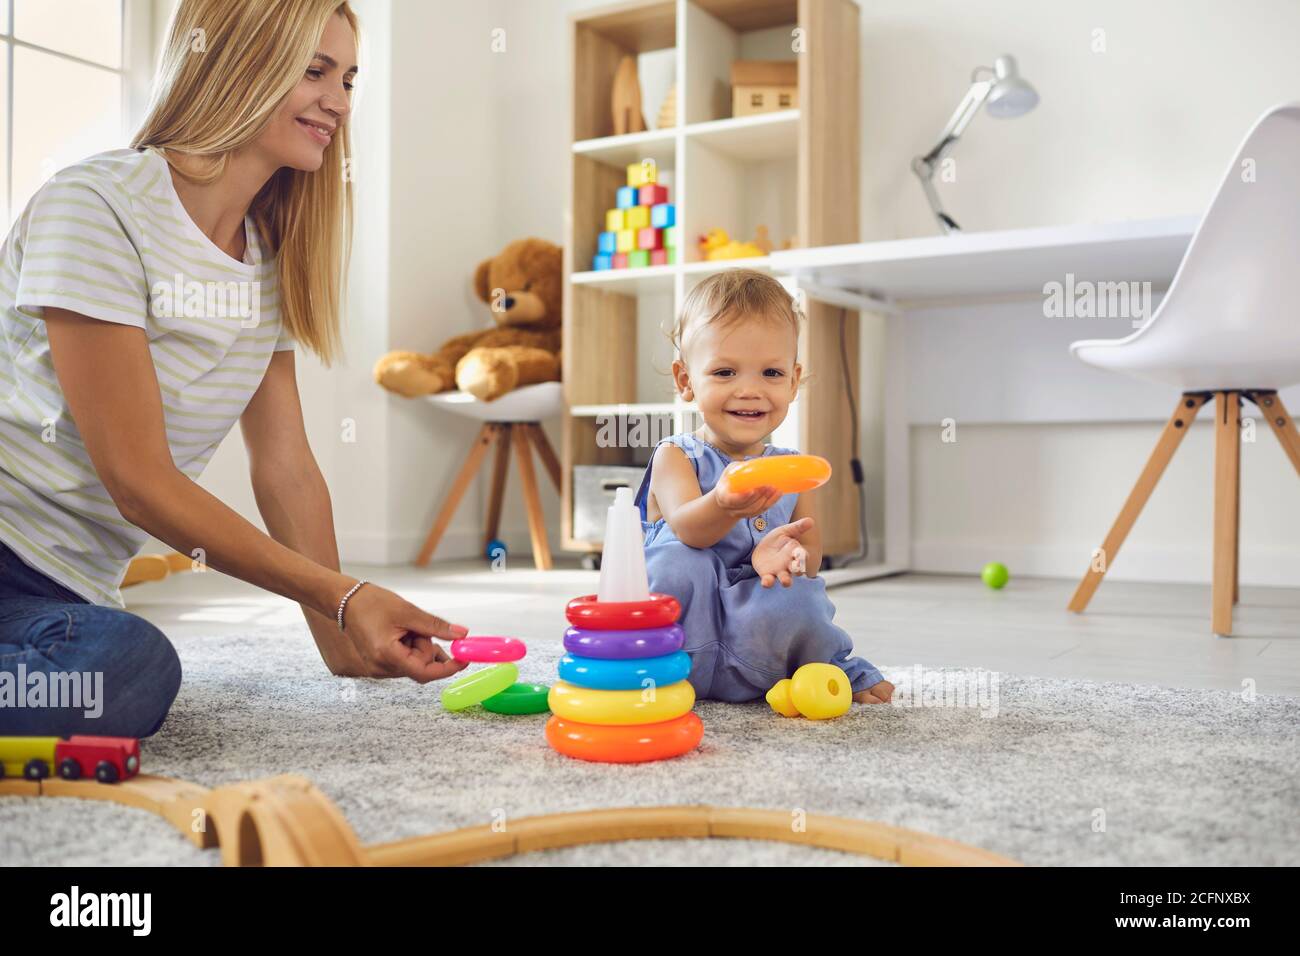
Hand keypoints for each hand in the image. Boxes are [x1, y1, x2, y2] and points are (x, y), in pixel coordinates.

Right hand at [335, 583, 470, 681]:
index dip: (447, 668)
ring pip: (413, 664)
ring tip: (404, 627)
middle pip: (420, 666)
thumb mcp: (409, 612)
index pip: (425, 673)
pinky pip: (404, 661)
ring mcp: (378, 669)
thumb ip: (436, 626)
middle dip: (426, 646)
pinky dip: (410, 648)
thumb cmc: (371, 603)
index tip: (464, 659)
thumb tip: (461, 635)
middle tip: (416, 626)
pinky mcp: (378, 664)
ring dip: (417, 646)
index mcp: (387, 656)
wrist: (345, 601)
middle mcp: (381, 668)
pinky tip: (402, 633)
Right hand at [713, 465, 781, 519]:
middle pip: (747, 506)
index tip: (752, 490)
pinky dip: (771, 503)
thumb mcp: (730, 471)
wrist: (728, 494)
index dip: (742, 497)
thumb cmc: (730, 480)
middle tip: (768, 486)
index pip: (731, 500)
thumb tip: (754, 465)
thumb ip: (738, 468)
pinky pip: (761, 510)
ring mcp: (741, 513)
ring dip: (767, 500)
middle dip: (759, 497)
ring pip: (755, 510)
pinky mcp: (751, 514)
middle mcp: (731, 508)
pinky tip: (778, 493)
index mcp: (724, 496)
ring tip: (775, 489)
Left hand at [752, 516, 813, 587]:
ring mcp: (779, 571)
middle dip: (797, 570)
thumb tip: (811, 520)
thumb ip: (798, 527)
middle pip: (797, 570)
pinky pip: (769, 581)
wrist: (763, 548)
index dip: (803, 557)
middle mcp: (789, 565)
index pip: (803, 556)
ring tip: (786, 582)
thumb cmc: (778, 540)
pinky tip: (766, 582)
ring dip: (786, 580)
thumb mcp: (786, 531)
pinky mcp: (767, 575)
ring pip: (785, 579)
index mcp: (796, 553)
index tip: (801, 554)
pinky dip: (768, 582)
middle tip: (797, 569)